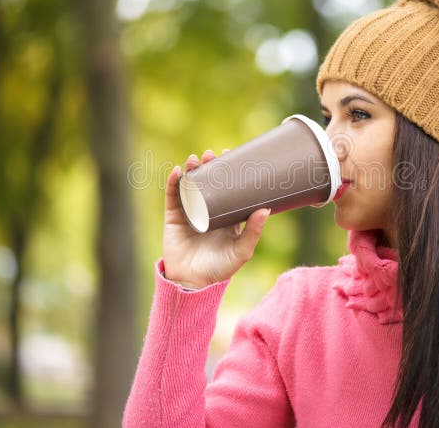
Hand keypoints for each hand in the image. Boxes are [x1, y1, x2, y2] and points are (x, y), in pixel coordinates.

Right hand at [162, 149, 270, 288]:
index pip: (228, 188)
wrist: (192, 283)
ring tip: (196, 159)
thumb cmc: (220, 269)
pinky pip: (172, 196)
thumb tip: (266, 209)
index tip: (233, 155)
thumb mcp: (241, 251)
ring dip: (191, 170)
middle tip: (212, 154)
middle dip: (209, 166)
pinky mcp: (174, 218)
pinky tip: (178, 171)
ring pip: (190, 185)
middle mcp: (208, 211)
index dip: (229, 171)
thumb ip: (253, 231)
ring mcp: (189, 212)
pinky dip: (173, 183)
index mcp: (226, 216)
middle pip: (208, 182)